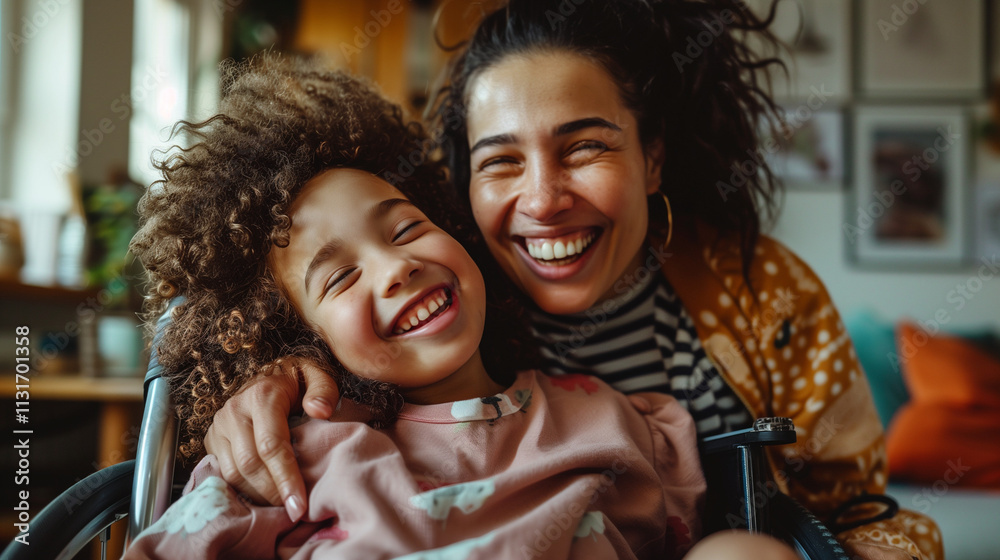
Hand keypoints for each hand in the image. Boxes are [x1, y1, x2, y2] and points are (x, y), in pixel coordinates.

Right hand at [204, 357, 339, 520]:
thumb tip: (320, 411)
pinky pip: (223, 472)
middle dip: (272, 493)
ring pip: (233, 472)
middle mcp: (234, 410)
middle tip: (293, 513)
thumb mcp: (318, 377)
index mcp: (261, 396)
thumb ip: (323, 391)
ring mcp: (219, 426)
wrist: (271, 374)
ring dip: (257, 495)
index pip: (271, 445)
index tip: (299, 504)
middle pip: (249, 463)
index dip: (286, 477)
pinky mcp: (212, 439)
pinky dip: (243, 490)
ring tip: (280, 507)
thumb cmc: (299, 381)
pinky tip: (263, 499)